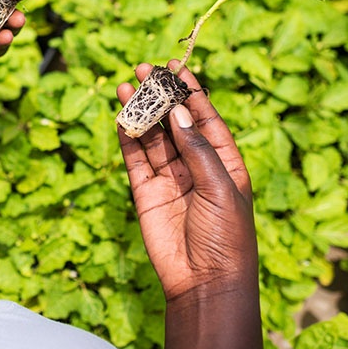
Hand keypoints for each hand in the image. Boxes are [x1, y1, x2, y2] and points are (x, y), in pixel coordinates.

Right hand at [116, 60, 257, 299]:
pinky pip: (136, 159)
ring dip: (141, 112)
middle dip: (161, 96)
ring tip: (127, 86)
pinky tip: (121, 116)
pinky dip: (128, 138)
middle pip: (176, 123)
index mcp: (224, 163)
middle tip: (144, 69)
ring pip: (153, 138)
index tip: (177, 66)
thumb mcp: (219, 187)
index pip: (206, 119)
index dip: (192, 92)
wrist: (204, 282)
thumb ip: (197, 149)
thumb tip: (179, 114)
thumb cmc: (225, 236)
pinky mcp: (146, 193)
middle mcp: (196, 167)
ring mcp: (170, 179)